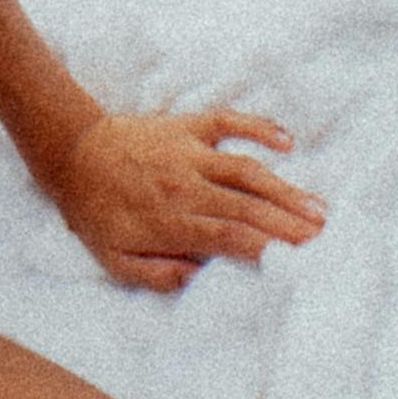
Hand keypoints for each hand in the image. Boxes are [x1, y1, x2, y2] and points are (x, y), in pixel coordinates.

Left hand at [44, 107, 323, 292]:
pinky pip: (227, 121)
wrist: (73, 153)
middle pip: (246, 207)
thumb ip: (157, 276)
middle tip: (324, 239)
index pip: (229, 237)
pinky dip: (257, 127)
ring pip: (245, 169)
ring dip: (283, 189)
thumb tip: (199, 277)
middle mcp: (185, 185)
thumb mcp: (116, 261)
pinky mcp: (185, 124)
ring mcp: (187, 150)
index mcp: (171, 221)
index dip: (265, 247)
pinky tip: (287, 141)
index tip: (298, 260)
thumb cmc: (98, 214)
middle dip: (287, 224)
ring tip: (317, 208)